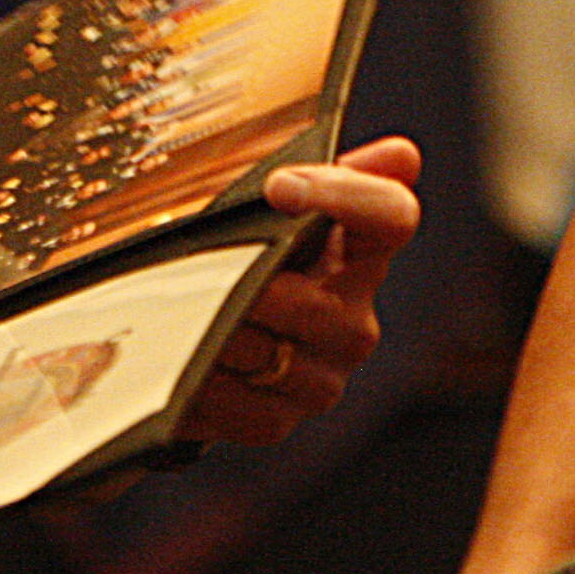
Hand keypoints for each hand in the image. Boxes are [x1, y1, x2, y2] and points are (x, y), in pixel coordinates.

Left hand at [184, 133, 420, 444]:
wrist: (211, 324)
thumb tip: (400, 156)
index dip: (344, 198)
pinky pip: (246, 411)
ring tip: (180, 312)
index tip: (281, 184)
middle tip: (211, 271)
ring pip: (277, 361)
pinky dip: (206, 386)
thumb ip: (325, 171)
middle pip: (323, 309)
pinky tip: (174, 362)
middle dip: (262, 290)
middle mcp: (354, 319)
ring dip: (225, 336)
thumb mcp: (274, 201)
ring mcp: (320, 376)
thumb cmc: (250, 248)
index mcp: (363, 248)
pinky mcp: (277, 417)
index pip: (391, 215)